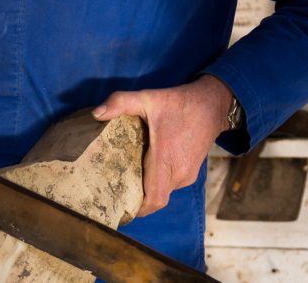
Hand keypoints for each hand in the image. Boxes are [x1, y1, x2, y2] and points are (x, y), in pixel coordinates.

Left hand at [92, 75, 232, 216]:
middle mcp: (178, 173)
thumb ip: (120, 103)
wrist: (212, 105)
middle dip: (136, 199)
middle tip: (115, 191)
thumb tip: (95, 113)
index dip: (137, 208)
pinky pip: (171, 185)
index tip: (119, 206)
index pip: (154, 199)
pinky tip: (144, 169)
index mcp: (166, 159)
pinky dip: (157, 183)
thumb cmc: (178, 103)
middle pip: (156, 199)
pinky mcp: (190, 173)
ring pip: (163, 193)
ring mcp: (187, 175)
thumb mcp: (147, 98)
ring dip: (147, 190)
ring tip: (126, 179)